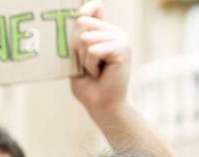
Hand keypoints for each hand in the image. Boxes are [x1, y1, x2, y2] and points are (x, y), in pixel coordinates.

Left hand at [69, 0, 130, 117]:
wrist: (101, 104)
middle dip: (76, 49)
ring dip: (84, 60)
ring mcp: (121, 38)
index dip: (84, 8)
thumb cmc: (88, 85)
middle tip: (87, 65)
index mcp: (104, 32)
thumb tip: (77, 19)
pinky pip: (94, 51)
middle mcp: (114, 31)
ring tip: (94, 70)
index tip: (76, 16)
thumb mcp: (76, 59)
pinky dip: (91, 65)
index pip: (95, 8)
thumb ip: (76, 40)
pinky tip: (100, 73)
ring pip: (86, 39)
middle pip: (83, 24)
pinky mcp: (123, 48)